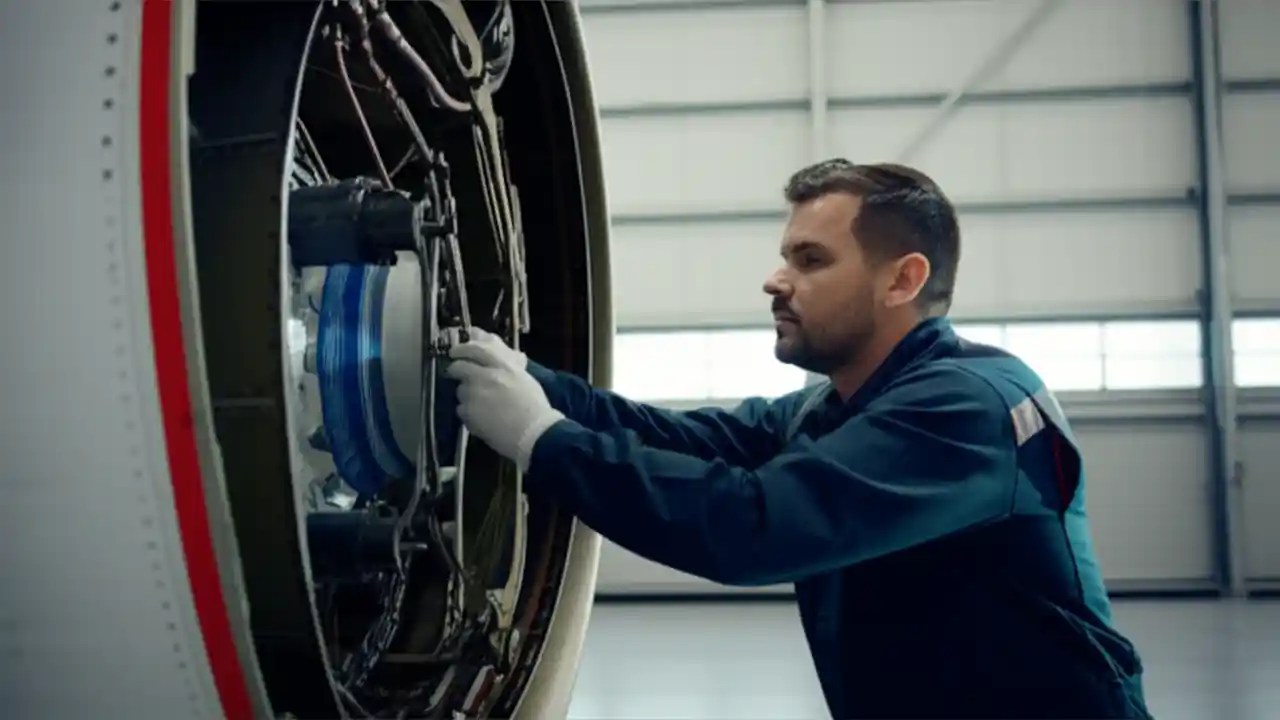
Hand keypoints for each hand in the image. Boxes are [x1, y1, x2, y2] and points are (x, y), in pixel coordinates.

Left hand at [445, 329, 563, 471]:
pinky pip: (461, 409)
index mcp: (504, 366)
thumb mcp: (524, 378)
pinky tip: (481, 419)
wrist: (534, 433)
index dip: (463, 348)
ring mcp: (475, 395)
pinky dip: (468, 413)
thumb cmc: (535, 407)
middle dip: (455, 370)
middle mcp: (486, 376)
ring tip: (480, 404)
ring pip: (460, 390)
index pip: (477, 349)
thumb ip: (509, 365)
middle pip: (460, 367)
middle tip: (456, 374)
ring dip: (466, 395)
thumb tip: (500, 355)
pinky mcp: (468, 413)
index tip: (456, 352)